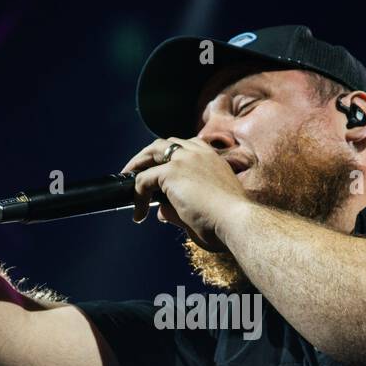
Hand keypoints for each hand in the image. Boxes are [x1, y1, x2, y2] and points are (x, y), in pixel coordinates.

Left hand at [120, 138, 249, 252]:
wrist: (237, 221)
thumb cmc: (228, 221)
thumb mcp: (205, 208)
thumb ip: (180, 206)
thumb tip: (161, 212)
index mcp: (212, 158)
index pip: (184, 146)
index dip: (168, 157)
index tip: (159, 172)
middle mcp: (198, 152)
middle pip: (164, 143)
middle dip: (147, 157)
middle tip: (135, 173)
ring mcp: (185, 159)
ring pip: (150, 153)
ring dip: (136, 167)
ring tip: (128, 184)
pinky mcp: (171, 172)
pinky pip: (143, 180)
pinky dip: (137, 196)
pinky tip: (139, 214)